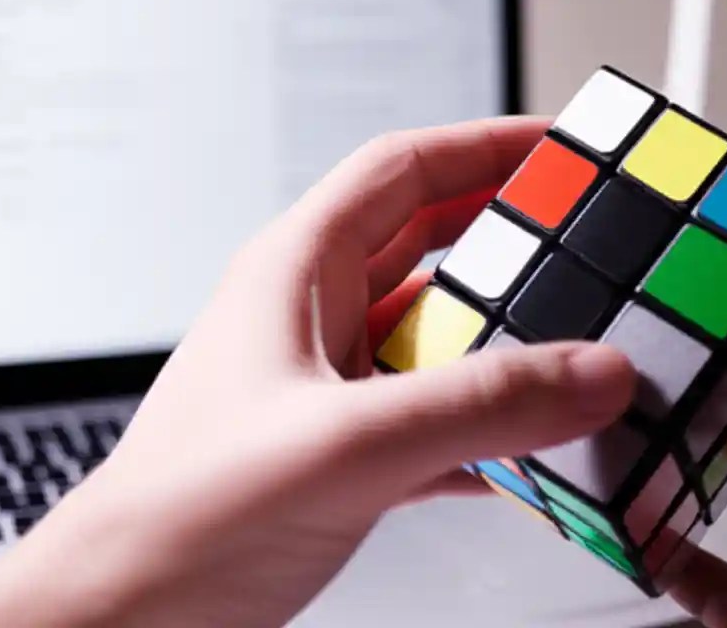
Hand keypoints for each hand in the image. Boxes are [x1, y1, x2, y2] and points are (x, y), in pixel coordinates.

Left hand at [0, 117, 634, 627]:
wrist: (132, 616)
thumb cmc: (182, 514)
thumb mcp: (345, 444)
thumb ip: (477, 407)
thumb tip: (590, 372)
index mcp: (298, 271)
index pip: (403, 171)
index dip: (485, 146)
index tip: (561, 147)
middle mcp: (320, 318)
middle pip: (438, 249)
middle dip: (518, 243)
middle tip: (594, 247)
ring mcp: (339, 386)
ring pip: (448, 339)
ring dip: (515, 345)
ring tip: (585, 349)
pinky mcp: (355, 453)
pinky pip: (448, 418)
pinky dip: (499, 429)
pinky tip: (540, 452)